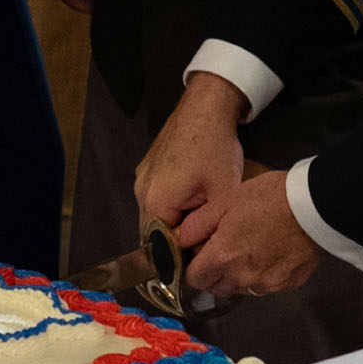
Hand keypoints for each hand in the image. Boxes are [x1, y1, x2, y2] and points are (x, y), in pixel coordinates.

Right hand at [135, 72, 246, 248]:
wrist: (206, 109)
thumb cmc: (216, 149)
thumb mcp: (222, 196)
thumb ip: (204, 230)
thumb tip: (191, 251)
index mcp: (156, 202)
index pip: (159, 246)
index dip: (180, 254)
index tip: (199, 253)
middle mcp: (140, 192)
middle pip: (154, 231)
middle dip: (176, 237)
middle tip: (203, 232)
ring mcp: (141, 178)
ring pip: (155, 214)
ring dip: (175, 218)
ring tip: (201, 208)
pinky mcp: (147, 168)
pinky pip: (155, 196)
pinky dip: (171, 202)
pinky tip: (193, 191)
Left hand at [186, 168, 322, 299]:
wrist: (316, 206)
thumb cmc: (271, 198)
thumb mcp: (226, 201)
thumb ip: (199, 224)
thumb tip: (181, 239)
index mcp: (223, 258)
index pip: (195, 279)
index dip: (195, 267)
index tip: (201, 255)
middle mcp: (243, 278)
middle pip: (218, 288)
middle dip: (217, 273)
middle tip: (227, 248)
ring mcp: (267, 285)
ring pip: (243, 288)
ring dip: (241, 275)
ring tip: (254, 247)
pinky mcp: (289, 284)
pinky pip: (268, 285)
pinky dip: (266, 274)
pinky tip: (274, 252)